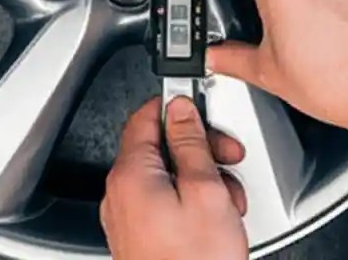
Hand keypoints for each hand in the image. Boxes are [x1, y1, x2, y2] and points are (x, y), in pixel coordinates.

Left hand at [101, 97, 247, 259]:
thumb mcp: (206, 192)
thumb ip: (192, 145)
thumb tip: (181, 111)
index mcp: (131, 175)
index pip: (145, 117)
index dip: (178, 109)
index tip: (202, 111)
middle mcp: (120, 194)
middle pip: (157, 148)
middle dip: (198, 149)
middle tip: (227, 160)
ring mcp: (127, 218)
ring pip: (165, 177)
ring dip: (200, 179)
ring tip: (227, 202)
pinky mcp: (138, 238)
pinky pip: (163, 204)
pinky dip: (190, 203)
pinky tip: (214, 219)